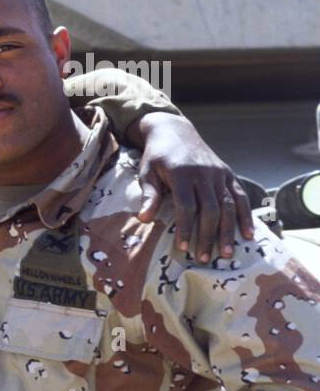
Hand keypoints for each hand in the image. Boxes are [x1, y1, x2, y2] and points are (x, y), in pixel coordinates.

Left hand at [133, 112, 253, 263]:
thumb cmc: (157, 157)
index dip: (186, 228)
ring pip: (228, 205)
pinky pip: (240, 197)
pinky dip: (245, 216)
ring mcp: (219, 173)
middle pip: (210, 209)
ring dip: (228, 231)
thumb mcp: (147, 173)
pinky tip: (248, 235)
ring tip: (226, 254)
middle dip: (207, 236)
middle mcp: (204, 173)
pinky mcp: (228, 174)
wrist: (174, 131)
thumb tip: (144, 219)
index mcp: (182, 173)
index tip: (183, 248)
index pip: (186, 206)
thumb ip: (149, 195)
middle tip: (203, 259)